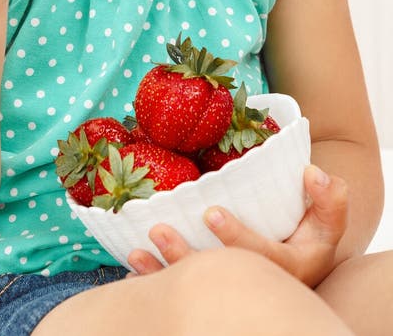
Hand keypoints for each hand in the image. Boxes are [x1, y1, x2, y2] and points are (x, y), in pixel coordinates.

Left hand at [127, 165, 348, 287]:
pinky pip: (181, 291)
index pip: (260, 256)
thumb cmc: (310, 235)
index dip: (235, 237)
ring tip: (138, 250)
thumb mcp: (328, 218)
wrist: (300, 261)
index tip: (211, 212)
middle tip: (159, 230)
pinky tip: (134, 264)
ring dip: (163, 270)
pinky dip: (156, 280)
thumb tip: (312, 172)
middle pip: (218, 277)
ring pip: (194, 288)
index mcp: (286, 267)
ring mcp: (231, 291)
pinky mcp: (211, 291)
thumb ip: (330, 197)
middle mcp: (256, 286)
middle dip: (186, 258)